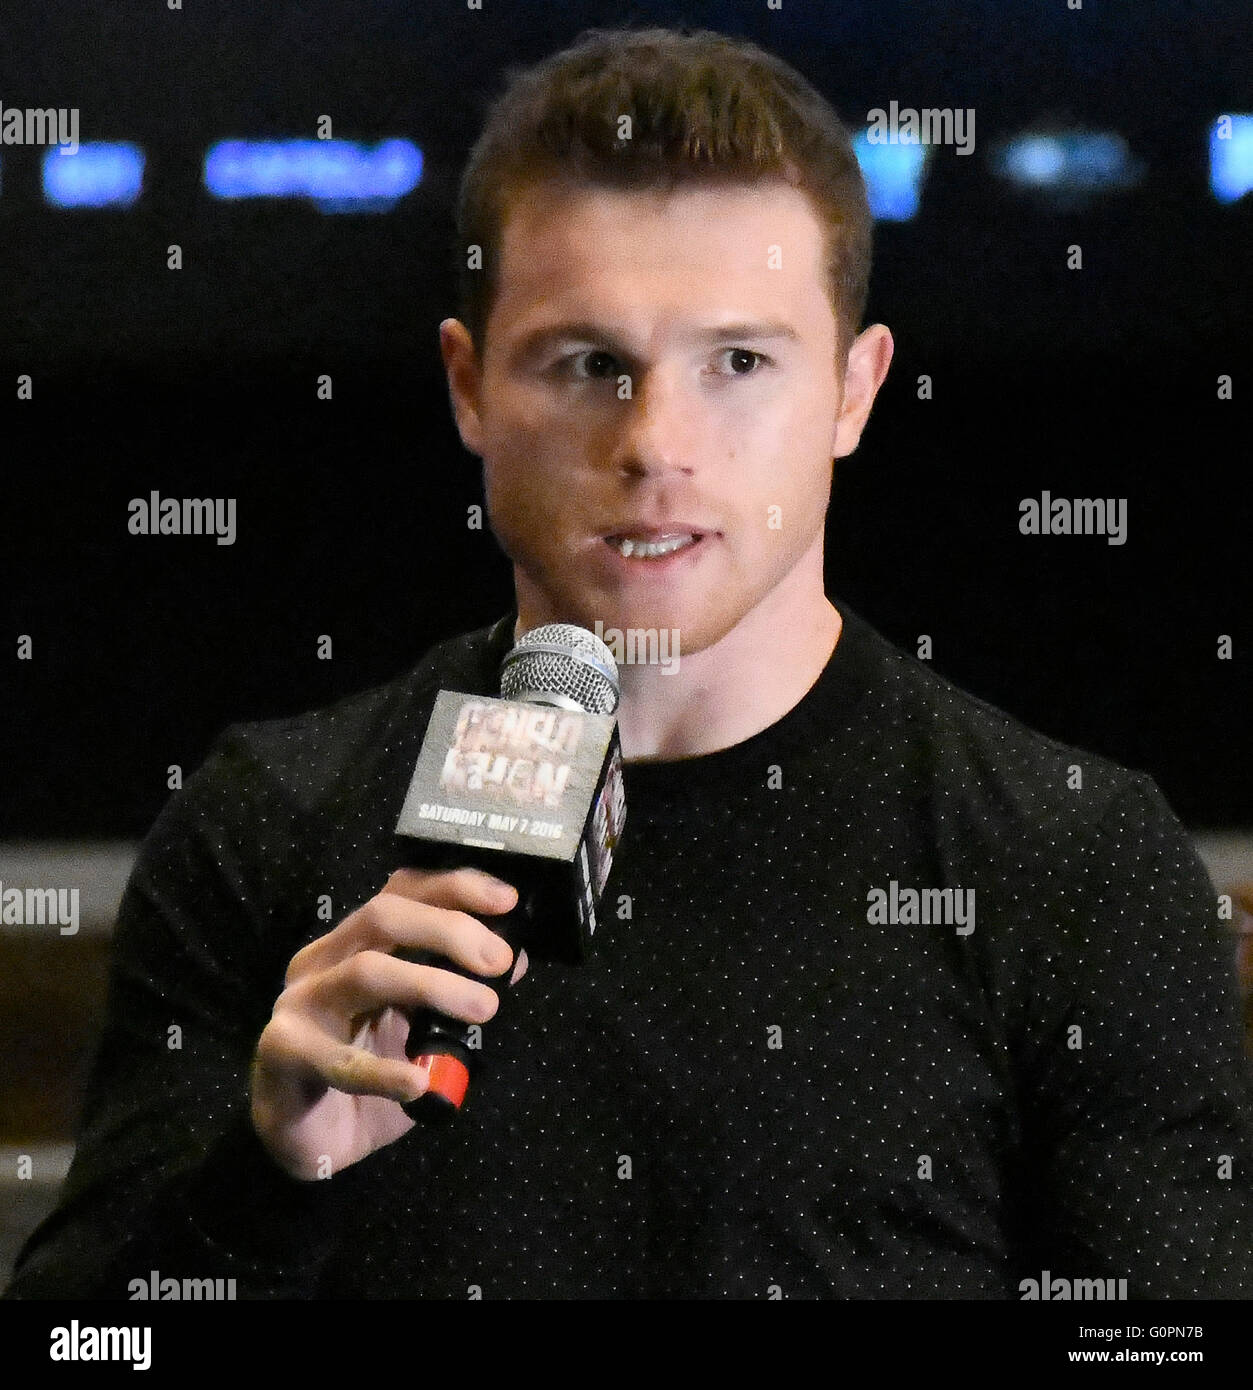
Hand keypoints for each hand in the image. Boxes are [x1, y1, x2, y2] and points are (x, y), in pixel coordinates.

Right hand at [249, 867, 527, 1179]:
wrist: (311, 1137)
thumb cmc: (370, 1070)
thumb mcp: (426, 1026)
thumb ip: (461, 989)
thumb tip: (514, 959)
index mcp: (355, 943)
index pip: (402, 892)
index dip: (454, 888)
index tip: (507, 900)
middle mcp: (324, 960)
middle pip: (383, 917)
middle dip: (448, 929)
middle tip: (497, 960)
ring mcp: (299, 1003)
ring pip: (366, 972)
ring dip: (432, 985)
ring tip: (484, 1009)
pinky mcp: (282, 1053)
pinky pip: (336, 1060)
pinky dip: (383, 1072)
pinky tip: (418, 1082)